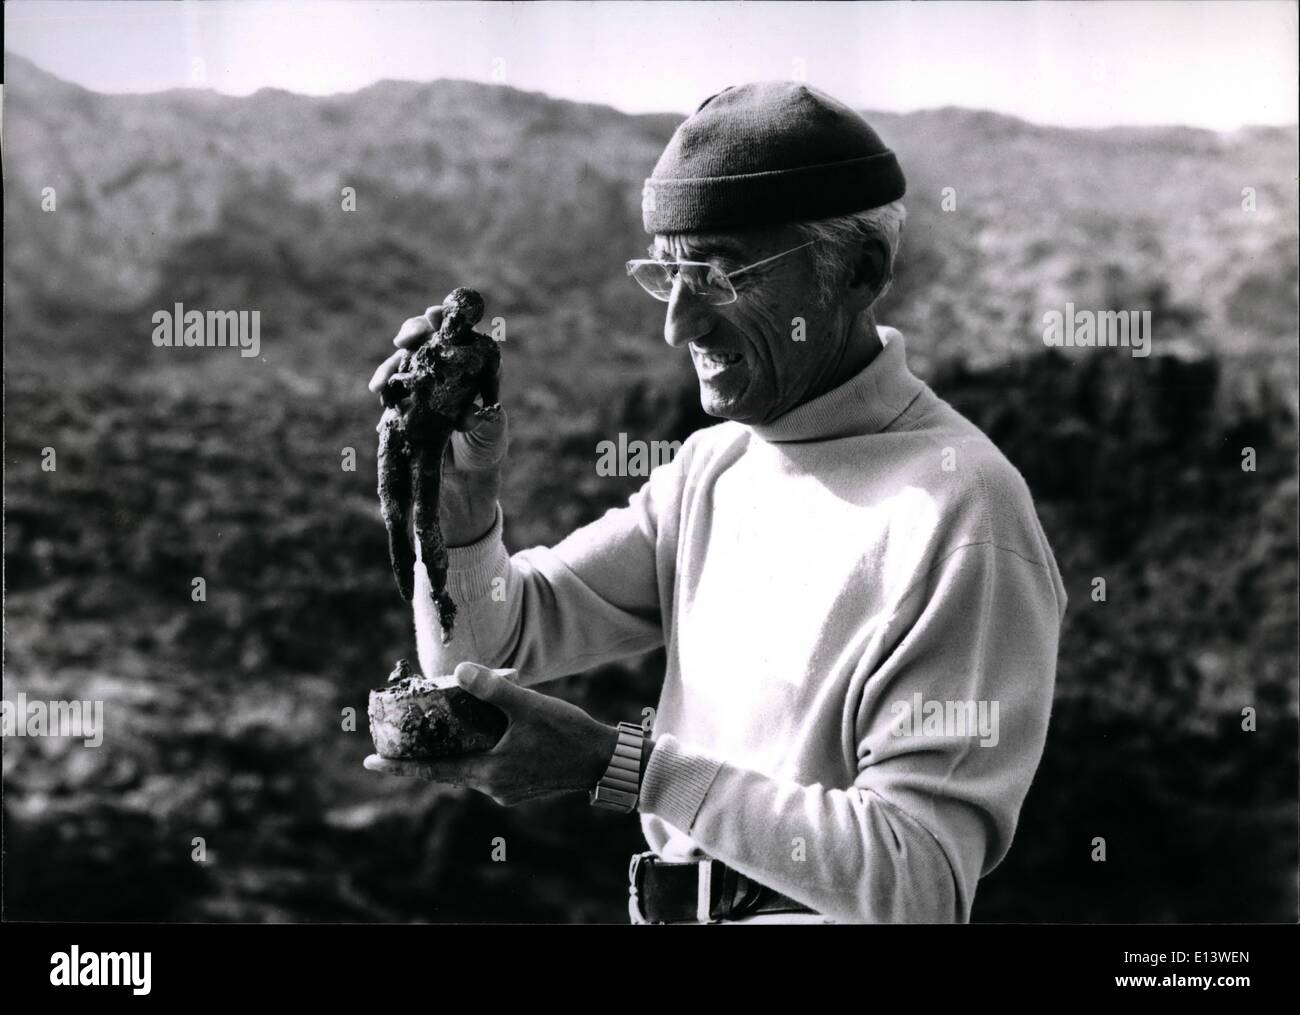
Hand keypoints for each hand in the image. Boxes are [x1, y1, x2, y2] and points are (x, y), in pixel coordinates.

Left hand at [363, 662, 620, 805]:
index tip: (369, 761)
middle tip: (402, 736)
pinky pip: (490, 768)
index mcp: (488, 773)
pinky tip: (487, 731)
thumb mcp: (529, 707)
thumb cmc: (568, 735)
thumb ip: (493, 690)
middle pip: (448, 768)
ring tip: (446, 725)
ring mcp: (507, 790)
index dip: (399, 765)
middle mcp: (492, 787)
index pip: (432, 769)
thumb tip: (458, 671)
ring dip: (457, 748)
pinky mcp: (521, 786)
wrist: (604, 762)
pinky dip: (480, 751)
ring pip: (470, 767)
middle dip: (426, 751)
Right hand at [367, 306, 507, 545]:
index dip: (447, 321)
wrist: (462, 487)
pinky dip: (385, 389)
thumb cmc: (485, 453)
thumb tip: (473, 411)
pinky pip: (391, 389)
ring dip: (392, 365)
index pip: (461, 335)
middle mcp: (446, 371)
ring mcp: (422, 386)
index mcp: (473, 369)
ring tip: (382, 383)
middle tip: (402, 343)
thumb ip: (486, 421)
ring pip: (405, 361)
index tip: (434, 316)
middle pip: (427, 338)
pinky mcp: (403, 405)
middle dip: (413, 334)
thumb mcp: (492, 438)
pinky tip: (381, 396)